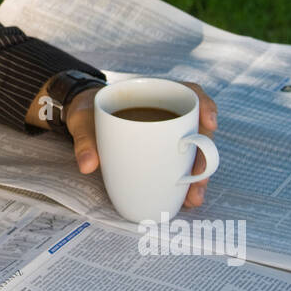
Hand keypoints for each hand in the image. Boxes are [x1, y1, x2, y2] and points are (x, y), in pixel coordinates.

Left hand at [69, 80, 218, 208]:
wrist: (82, 121)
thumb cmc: (86, 113)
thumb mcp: (82, 121)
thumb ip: (83, 140)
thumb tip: (88, 165)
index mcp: (152, 94)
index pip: (189, 93)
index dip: (205, 105)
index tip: (209, 123)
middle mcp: (166, 113)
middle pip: (196, 129)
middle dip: (204, 154)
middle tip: (198, 177)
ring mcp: (166, 133)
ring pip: (192, 151)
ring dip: (197, 174)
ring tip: (193, 197)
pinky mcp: (161, 152)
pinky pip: (179, 163)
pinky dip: (184, 180)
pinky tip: (185, 197)